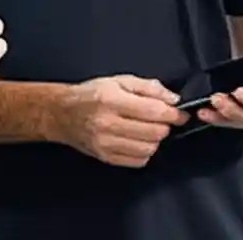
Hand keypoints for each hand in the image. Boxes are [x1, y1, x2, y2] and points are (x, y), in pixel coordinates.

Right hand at [49, 75, 189, 168]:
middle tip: (162, 120)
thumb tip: (173, 99)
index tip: (180, 114)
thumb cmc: (91, 94)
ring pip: (148, 148)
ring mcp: (105, 143)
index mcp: (112, 99)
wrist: (62, 113)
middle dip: (165, 126)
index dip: (173, 114)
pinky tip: (137, 140)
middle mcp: (108, 123)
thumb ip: (148, 88)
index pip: (153, 111)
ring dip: (155, 139)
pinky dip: (144, 152)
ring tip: (147, 129)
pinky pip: (138, 161)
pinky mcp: (105, 157)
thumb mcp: (119, 81)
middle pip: (154, 132)